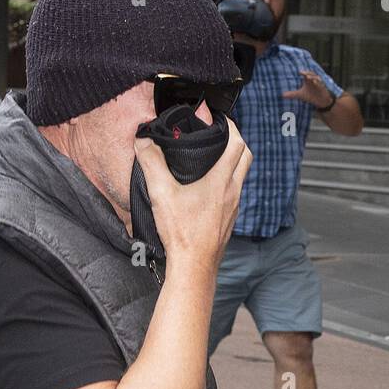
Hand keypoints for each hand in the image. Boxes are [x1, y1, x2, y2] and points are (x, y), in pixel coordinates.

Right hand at [133, 117, 251, 272]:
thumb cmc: (182, 234)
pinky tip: (208, 190)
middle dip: (236, 141)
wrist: (193, 268)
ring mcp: (233, 208)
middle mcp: (232, 192)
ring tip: (213, 159)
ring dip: (232, 163)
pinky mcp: (228, 222)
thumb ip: (151, 163)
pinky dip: (226, 185)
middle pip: (245, 157)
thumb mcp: (161, 194)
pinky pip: (233, 196)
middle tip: (220, 135)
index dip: (230, 126)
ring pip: (240, 177)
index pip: (237, 143)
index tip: (219, 119)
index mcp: (221, 181)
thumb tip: (143, 141)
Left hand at [282, 69, 334, 107]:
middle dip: (307, 73)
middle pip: (310, 74)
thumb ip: (292, 94)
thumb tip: (282, 95)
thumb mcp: (300, 95)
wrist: (320, 101)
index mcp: (308, 80)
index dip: (302, 72)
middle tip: (302, 72)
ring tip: (307, 77)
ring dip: (312, 77)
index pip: (305, 74)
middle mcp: (313, 80)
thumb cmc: (310, 96)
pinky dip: (318, 83)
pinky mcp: (322, 87)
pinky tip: (315, 83)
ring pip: (316, 78)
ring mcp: (318, 83)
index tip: (299, 72)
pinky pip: (320, 84)